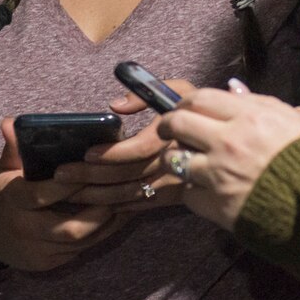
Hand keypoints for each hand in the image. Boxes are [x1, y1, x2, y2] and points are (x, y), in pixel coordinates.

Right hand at [0, 120, 133, 272]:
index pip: (39, 196)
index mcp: (11, 201)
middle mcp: (24, 229)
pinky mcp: (48, 263)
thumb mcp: (2, 170)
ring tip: (126, 204)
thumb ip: (12, 149)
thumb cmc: (1, 194)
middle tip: (121, 193)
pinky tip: (116, 217)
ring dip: (106, 225)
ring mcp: (38, 251)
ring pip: (80, 243)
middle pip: (67, 229)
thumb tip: (9, 123)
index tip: (90, 172)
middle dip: (97, 213)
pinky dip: (100, 235)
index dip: (66, 187)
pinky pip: (79, 252)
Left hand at [50, 78, 201, 207]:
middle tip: (61, 175)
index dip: (112, 153)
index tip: (87, 152)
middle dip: (92, 177)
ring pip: (131, 195)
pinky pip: (141, 206)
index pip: (139, 150)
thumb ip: (147, 92)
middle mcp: (174, 163)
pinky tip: (93, 205)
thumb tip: (113, 106)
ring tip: (67, 192)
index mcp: (175, 135)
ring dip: (97, 197)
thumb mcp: (181, 92)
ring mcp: (175, 185)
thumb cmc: (202, 111)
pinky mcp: (173, 198)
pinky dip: (115, 207)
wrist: (237, 146)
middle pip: (128, 176)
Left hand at [156, 85, 299, 230]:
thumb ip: (270, 105)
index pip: (201, 98)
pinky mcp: (217, 207)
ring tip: (184, 163)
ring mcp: (218, 176)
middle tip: (169, 131)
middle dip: (168, 125)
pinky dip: (193, 192)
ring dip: (176, 159)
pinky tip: (204, 192)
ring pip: (174, 160)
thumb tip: (237, 91)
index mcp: (251, 116)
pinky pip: (188, 194)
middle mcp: (228, 142)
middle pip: (178, 124)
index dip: (186, 102)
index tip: (184, 108)